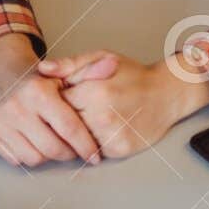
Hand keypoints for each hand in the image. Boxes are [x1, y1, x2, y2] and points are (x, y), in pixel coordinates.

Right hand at [0, 35, 114, 167]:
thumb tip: (113, 64)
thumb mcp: (65, 72)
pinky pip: (17, 159)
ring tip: (54, 142)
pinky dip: (29, 155)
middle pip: (53, 148)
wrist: (4, 74)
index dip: (86, 146)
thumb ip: (91, 70)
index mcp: (37, 91)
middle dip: (69, 153)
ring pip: (35, 158)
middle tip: (75, 149)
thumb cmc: (39, 79)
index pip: (69, 128)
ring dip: (49, 156)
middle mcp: (16, 107)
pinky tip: (36, 142)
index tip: (95, 156)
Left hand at [37, 50, 208, 158]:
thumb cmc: (133, 74)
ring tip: (92, 114)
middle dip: (67, 114)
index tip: (67, 92)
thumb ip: (70, 64)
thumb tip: (42, 69)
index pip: (58, 101)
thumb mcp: (101, 58)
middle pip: (65, 122)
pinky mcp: (119, 150)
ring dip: (78, 129)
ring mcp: (112, 136)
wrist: (166, 94)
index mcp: (95, 91)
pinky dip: (92, 140)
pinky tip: (102, 126)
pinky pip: (92, 148)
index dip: (60, 97)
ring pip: (76, 138)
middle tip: (82, 104)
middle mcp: (103, 116)